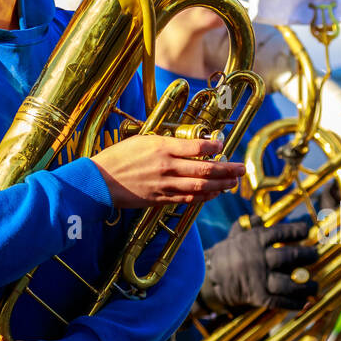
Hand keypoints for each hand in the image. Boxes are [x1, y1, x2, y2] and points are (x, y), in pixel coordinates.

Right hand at [90, 135, 241, 207]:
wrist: (100, 180)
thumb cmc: (119, 156)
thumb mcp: (142, 140)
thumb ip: (166, 143)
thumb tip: (190, 144)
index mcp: (161, 147)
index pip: (196, 147)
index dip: (214, 147)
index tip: (223, 146)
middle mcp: (166, 167)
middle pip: (204, 170)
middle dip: (226, 170)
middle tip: (241, 169)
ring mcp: (164, 185)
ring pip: (200, 188)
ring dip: (220, 186)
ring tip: (233, 183)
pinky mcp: (160, 199)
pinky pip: (187, 199)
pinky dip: (203, 197)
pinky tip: (213, 194)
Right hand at [199, 216, 318, 311]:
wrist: (208, 278)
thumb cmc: (226, 254)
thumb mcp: (235, 236)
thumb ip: (249, 226)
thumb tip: (259, 217)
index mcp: (254, 240)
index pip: (279, 233)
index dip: (295, 231)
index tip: (307, 231)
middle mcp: (258, 258)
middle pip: (287, 256)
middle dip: (306, 256)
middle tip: (316, 255)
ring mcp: (258, 278)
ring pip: (287, 282)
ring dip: (305, 285)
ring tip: (316, 286)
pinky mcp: (257, 296)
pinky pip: (279, 301)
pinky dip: (294, 304)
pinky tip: (305, 303)